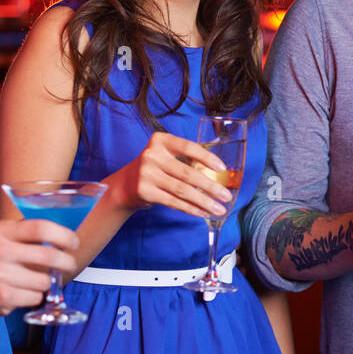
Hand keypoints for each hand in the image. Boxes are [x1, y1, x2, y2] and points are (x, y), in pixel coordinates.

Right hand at [0, 218, 80, 319]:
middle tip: (70, 265)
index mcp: (1, 232)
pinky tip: (19, 293)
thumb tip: (63, 236)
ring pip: (44, 281)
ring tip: (31, 282)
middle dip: (66, 262)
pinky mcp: (1, 296)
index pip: (41, 228)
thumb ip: (24, 234)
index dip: (63, 236)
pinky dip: (33, 297)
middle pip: (49, 256)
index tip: (73, 242)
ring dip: (44, 284)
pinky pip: (34, 297)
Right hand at [107, 131, 234, 219]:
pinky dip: (191, 208)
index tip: (222, 169)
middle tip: (226, 196)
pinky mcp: (145, 192)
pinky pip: (174, 202)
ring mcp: (146, 174)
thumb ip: (187, 158)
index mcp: (161, 141)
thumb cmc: (156, 168)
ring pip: (182, 190)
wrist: (126, 184)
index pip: (189, 147)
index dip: (207, 158)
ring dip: (204, 201)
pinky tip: (203, 212)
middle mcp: (152, 155)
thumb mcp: (166, 155)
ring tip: (219, 208)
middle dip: (211, 187)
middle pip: (188, 173)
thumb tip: (219, 173)